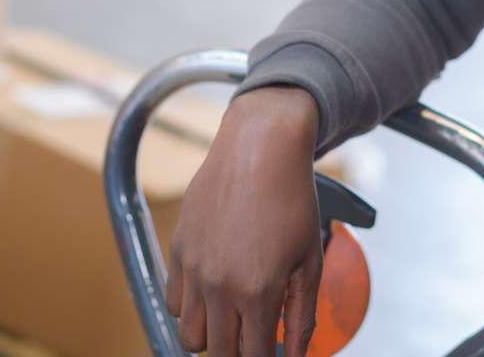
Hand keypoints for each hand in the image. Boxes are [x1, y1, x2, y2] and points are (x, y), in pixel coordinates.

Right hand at [167, 86, 323, 356]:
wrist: (260, 147)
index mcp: (257, 291)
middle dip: (238, 352)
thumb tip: (296, 353)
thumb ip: (302, 315)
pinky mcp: (178, 249)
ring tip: (235, 318)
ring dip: (212, 336)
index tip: (270, 353)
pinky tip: (215, 292)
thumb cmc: (292, 200)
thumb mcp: (309, 260)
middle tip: (255, 338)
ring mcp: (193, 268)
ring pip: (190, 336)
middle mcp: (219, 285)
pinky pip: (174, 302)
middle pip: (218, 353)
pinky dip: (192, 308)